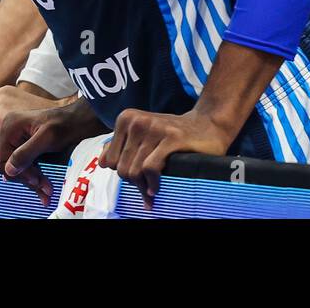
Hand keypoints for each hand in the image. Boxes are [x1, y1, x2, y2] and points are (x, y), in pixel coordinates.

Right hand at [0, 88, 98, 205]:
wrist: (80, 120)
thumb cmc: (64, 124)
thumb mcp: (46, 138)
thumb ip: (25, 153)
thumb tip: (8, 170)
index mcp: (10, 128)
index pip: (1, 160)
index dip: (16, 172)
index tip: (35, 179)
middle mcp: (10, 134)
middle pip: (10, 166)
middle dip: (28, 178)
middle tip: (46, 189)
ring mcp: (17, 141)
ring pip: (19, 169)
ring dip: (33, 181)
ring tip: (48, 191)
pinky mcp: (26, 148)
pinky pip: (25, 166)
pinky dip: (35, 177)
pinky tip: (45, 188)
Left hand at [100, 109, 230, 208]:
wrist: (207, 125)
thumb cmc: (171, 134)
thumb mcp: (142, 135)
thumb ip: (121, 146)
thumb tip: (102, 162)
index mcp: (126, 119)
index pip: (110, 160)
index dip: (121, 173)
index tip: (134, 179)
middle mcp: (137, 121)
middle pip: (122, 167)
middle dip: (133, 183)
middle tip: (145, 189)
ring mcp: (154, 128)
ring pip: (135, 170)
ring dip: (143, 187)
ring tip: (151, 191)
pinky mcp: (171, 138)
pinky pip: (150, 168)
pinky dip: (152, 183)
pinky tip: (156, 187)